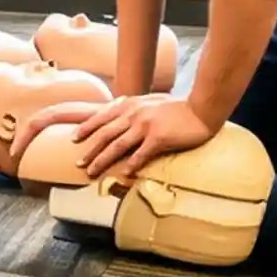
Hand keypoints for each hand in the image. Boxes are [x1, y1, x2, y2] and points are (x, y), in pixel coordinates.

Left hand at [11, 94, 215, 177]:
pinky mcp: (159, 138)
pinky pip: (141, 154)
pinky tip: (123, 174)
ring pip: (117, 146)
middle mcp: (134, 114)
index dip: (86, 128)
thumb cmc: (176, 108)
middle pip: (105, 134)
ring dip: (102, 160)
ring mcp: (145, 125)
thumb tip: (118, 109)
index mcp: (130, 105)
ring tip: (92, 172)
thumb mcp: (149, 101)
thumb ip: (133, 107)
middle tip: (79, 162)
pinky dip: (130, 164)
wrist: (201, 109)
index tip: (75, 139)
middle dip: (90, 150)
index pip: (102, 117)